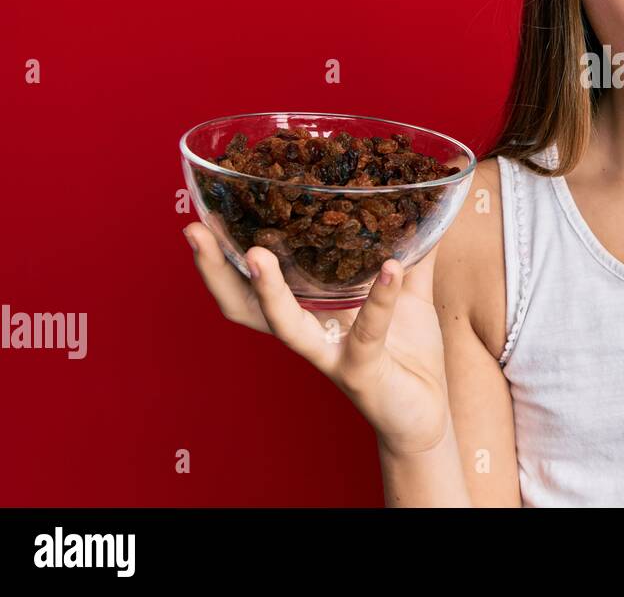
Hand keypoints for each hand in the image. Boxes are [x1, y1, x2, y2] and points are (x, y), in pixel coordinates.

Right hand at [184, 222, 449, 455]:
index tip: (205, 214)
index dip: (227, 253)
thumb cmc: (408, 355)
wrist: (426, 414)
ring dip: (268, 291)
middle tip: (196, 231)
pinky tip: (392, 267)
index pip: (254, 282)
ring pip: (286, 325)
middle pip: (244, 306)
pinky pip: (367, 331)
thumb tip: (426, 209)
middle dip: (216, 270)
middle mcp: (309, 333)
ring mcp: (329, 354)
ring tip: (258, 254)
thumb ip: (415, 256)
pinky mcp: (361, 371)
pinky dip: (381, 298)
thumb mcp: (410, 296)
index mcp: (312, 310)